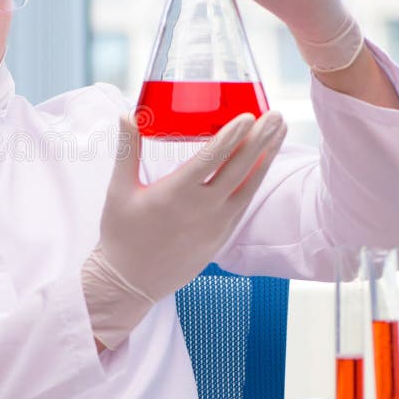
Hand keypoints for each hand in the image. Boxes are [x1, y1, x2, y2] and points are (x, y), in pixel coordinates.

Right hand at [81, 110, 286, 349]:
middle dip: (260, 139)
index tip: (248, 116)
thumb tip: (126, 115)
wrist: (129, 283)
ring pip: (249, 186)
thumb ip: (127, 150)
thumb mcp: (118, 190)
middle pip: (239, 168)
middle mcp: (202, 209)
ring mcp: (216, 225)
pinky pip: (244, 203)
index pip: (211, 158)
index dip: (231, 136)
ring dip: (266, 157)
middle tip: (276, 115)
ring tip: (280, 132)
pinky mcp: (221, 237)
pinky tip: (263, 164)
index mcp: (176, 194)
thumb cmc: (121, 235)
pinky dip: (256, 180)